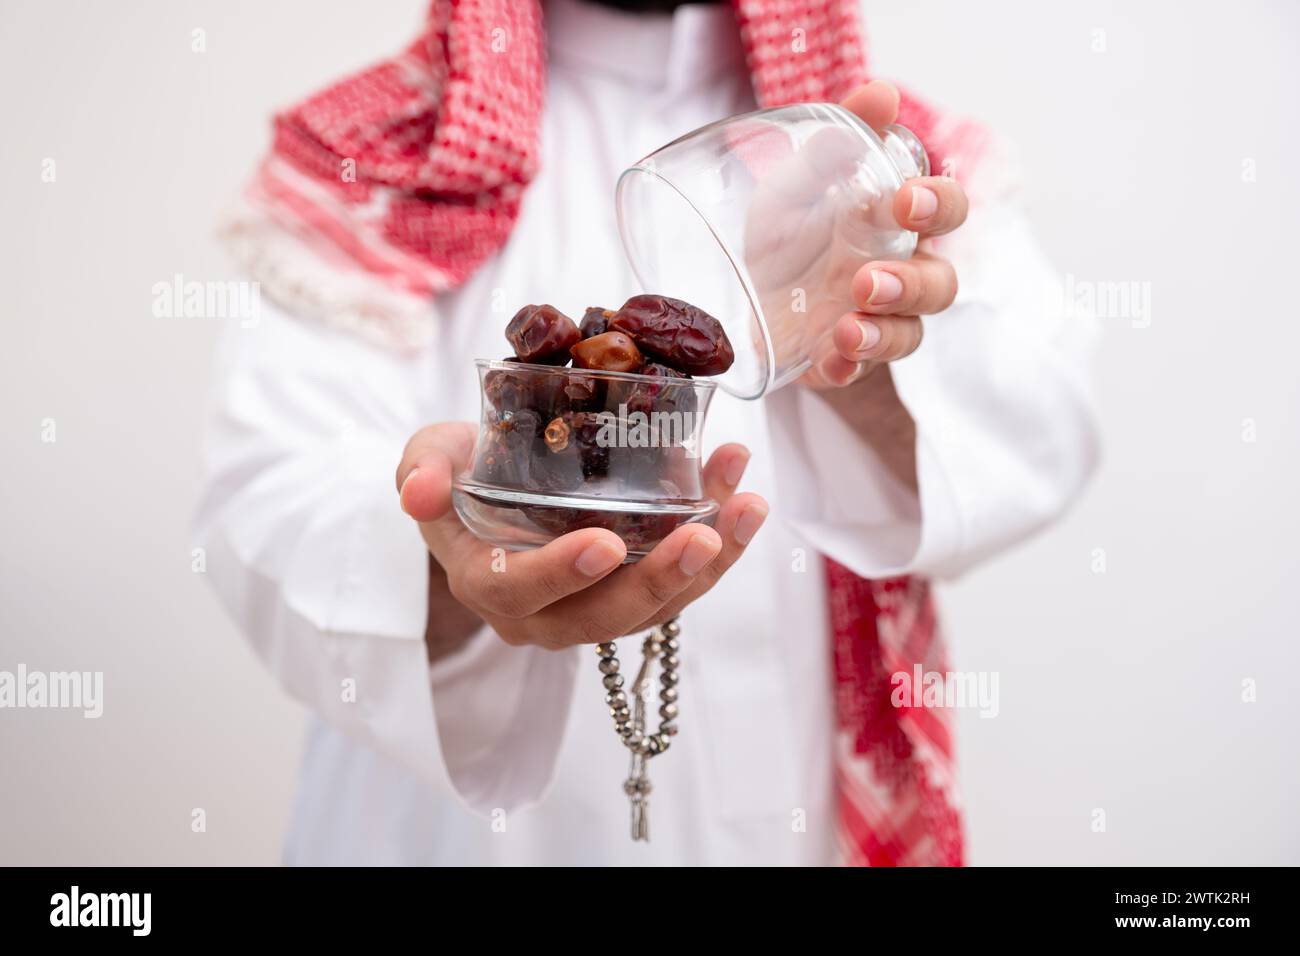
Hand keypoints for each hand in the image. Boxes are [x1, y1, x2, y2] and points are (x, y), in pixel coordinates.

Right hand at [395, 423, 768, 649]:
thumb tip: (419, 492)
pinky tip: (745, 497)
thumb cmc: (463, 472)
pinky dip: (722, 543)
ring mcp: (595, 606)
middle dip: (658, 579)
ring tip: (745, 505)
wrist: (498, 485)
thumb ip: (420, 470)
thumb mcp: (430, 457)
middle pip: (603, 616)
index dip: (560, 574)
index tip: (605, 542)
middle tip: (703, 534)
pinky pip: (682, 583)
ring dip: (709, 561)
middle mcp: (543, 613)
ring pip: (656, 606)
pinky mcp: (637, 589)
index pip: (518, 591)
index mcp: (488, 581)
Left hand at [809, 81, 968, 386]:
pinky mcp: (839, 360)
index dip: (938, 207)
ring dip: (882, 333)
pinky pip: (855, 373)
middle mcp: (899, 275)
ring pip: (908, 336)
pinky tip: (829, 364)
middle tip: (866, 280)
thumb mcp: (797, 181)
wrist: (737, 285)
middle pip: (939, 286)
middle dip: (910, 284)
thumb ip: (838, 143)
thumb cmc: (786, 228)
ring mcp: (874, 323)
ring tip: (846, 327)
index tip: (905, 202)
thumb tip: (882, 93)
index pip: (946, 212)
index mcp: (899, 225)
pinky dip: (845, 369)